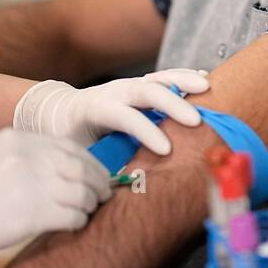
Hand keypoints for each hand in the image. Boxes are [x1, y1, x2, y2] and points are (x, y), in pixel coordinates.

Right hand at [0, 128, 111, 267]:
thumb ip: (28, 157)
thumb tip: (68, 168)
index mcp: (17, 139)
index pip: (69, 146)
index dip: (89, 161)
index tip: (97, 173)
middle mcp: (27, 156)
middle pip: (81, 166)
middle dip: (97, 181)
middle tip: (103, 193)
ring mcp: (31, 184)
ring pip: (82, 191)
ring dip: (90, 202)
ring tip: (88, 209)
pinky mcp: (33, 214)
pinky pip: (72, 215)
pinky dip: (78, 220)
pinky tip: (73, 223)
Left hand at [11, 68, 209, 155]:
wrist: (61, 112)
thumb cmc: (70, 138)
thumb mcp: (77, 153)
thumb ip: (98, 165)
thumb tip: (119, 190)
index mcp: (95, 109)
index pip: (123, 116)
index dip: (145, 131)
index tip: (166, 149)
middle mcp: (113, 92)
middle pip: (144, 91)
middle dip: (171, 104)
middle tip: (195, 121)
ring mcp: (127, 85)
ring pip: (157, 79)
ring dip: (182, 82)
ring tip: (206, 87)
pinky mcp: (138, 85)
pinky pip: (163, 78)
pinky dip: (182, 78)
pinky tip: (202, 80)